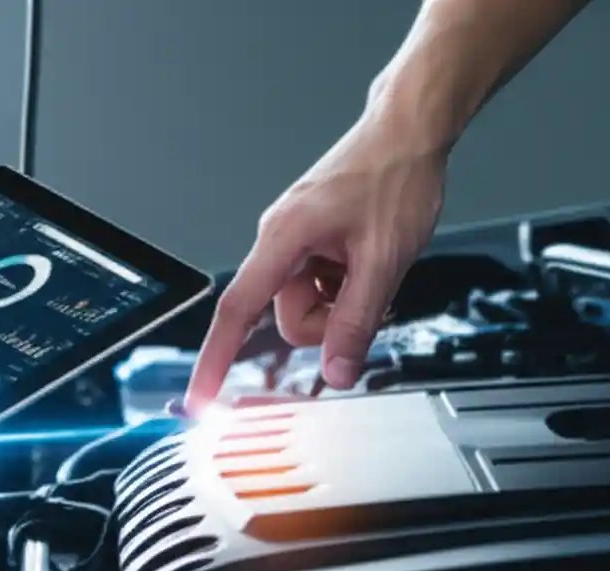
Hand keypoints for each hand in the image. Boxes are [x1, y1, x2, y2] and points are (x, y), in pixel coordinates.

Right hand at [186, 110, 446, 411]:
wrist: (409, 132)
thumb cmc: (394, 176)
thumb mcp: (383, 260)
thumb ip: (357, 321)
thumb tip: (338, 371)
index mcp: (283, 239)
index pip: (237, 310)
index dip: (216, 359)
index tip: (200, 398)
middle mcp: (280, 239)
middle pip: (289, 317)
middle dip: (331, 323)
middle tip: (372, 298)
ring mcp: (295, 240)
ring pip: (309, 304)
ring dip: (343, 303)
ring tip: (375, 270)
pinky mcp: (312, 240)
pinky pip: (320, 285)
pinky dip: (346, 286)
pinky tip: (369, 260)